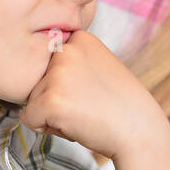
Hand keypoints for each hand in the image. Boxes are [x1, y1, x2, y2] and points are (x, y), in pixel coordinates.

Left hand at [19, 29, 164, 161]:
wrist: (140, 131)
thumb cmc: (120, 105)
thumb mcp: (99, 66)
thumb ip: (72, 60)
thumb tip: (31, 64)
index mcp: (79, 38)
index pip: (48, 63)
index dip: (66, 83)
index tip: (91, 89)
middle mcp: (66, 50)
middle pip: (36, 80)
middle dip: (57, 98)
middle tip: (88, 104)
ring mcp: (58, 74)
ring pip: (32, 99)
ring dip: (53, 113)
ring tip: (85, 114)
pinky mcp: (50, 100)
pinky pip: (29, 119)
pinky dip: (48, 129)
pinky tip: (76, 124)